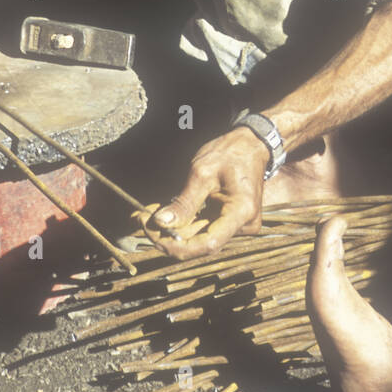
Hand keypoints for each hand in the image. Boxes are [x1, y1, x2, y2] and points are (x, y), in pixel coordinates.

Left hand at [149, 127, 269, 260]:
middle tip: (140, 219)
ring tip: (146, 214)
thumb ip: (184, 202)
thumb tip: (161, 223)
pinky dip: (183, 222)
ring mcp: (239, 226)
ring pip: (199, 237)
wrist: (251, 146)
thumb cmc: (229, 153)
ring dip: (173, 228)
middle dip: (168, 234)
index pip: (208, 244)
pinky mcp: (230, 223)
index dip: (178, 246)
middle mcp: (244, 225)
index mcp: (241, 213)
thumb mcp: (202, 173)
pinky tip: (163, 212)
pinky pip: (204, 228)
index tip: (153, 235)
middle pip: (201, 243)